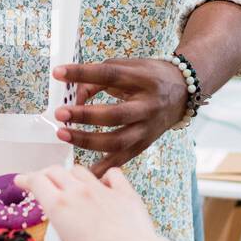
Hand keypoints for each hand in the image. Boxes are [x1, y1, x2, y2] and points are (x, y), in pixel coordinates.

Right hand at [13, 164, 154, 240]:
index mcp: (60, 207)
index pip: (36, 181)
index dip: (25, 179)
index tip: (21, 181)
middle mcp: (79, 192)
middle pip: (55, 170)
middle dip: (43, 174)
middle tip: (40, 182)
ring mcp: (102, 189)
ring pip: (80, 170)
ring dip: (69, 174)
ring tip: (68, 183)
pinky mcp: (123, 192)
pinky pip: (112, 174)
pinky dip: (104, 176)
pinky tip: (103, 183)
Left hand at [52, 59, 188, 175]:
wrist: (182, 93)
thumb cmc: (148, 77)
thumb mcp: (127, 67)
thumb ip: (98, 78)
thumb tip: (73, 95)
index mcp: (142, 80)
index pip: (110, 75)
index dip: (83, 73)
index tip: (58, 73)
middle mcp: (147, 106)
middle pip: (116, 114)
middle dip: (86, 115)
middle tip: (60, 113)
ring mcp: (147, 128)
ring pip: (117, 141)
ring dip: (87, 140)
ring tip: (63, 134)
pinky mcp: (144, 144)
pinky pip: (121, 160)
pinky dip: (102, 169)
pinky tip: (83, 172)